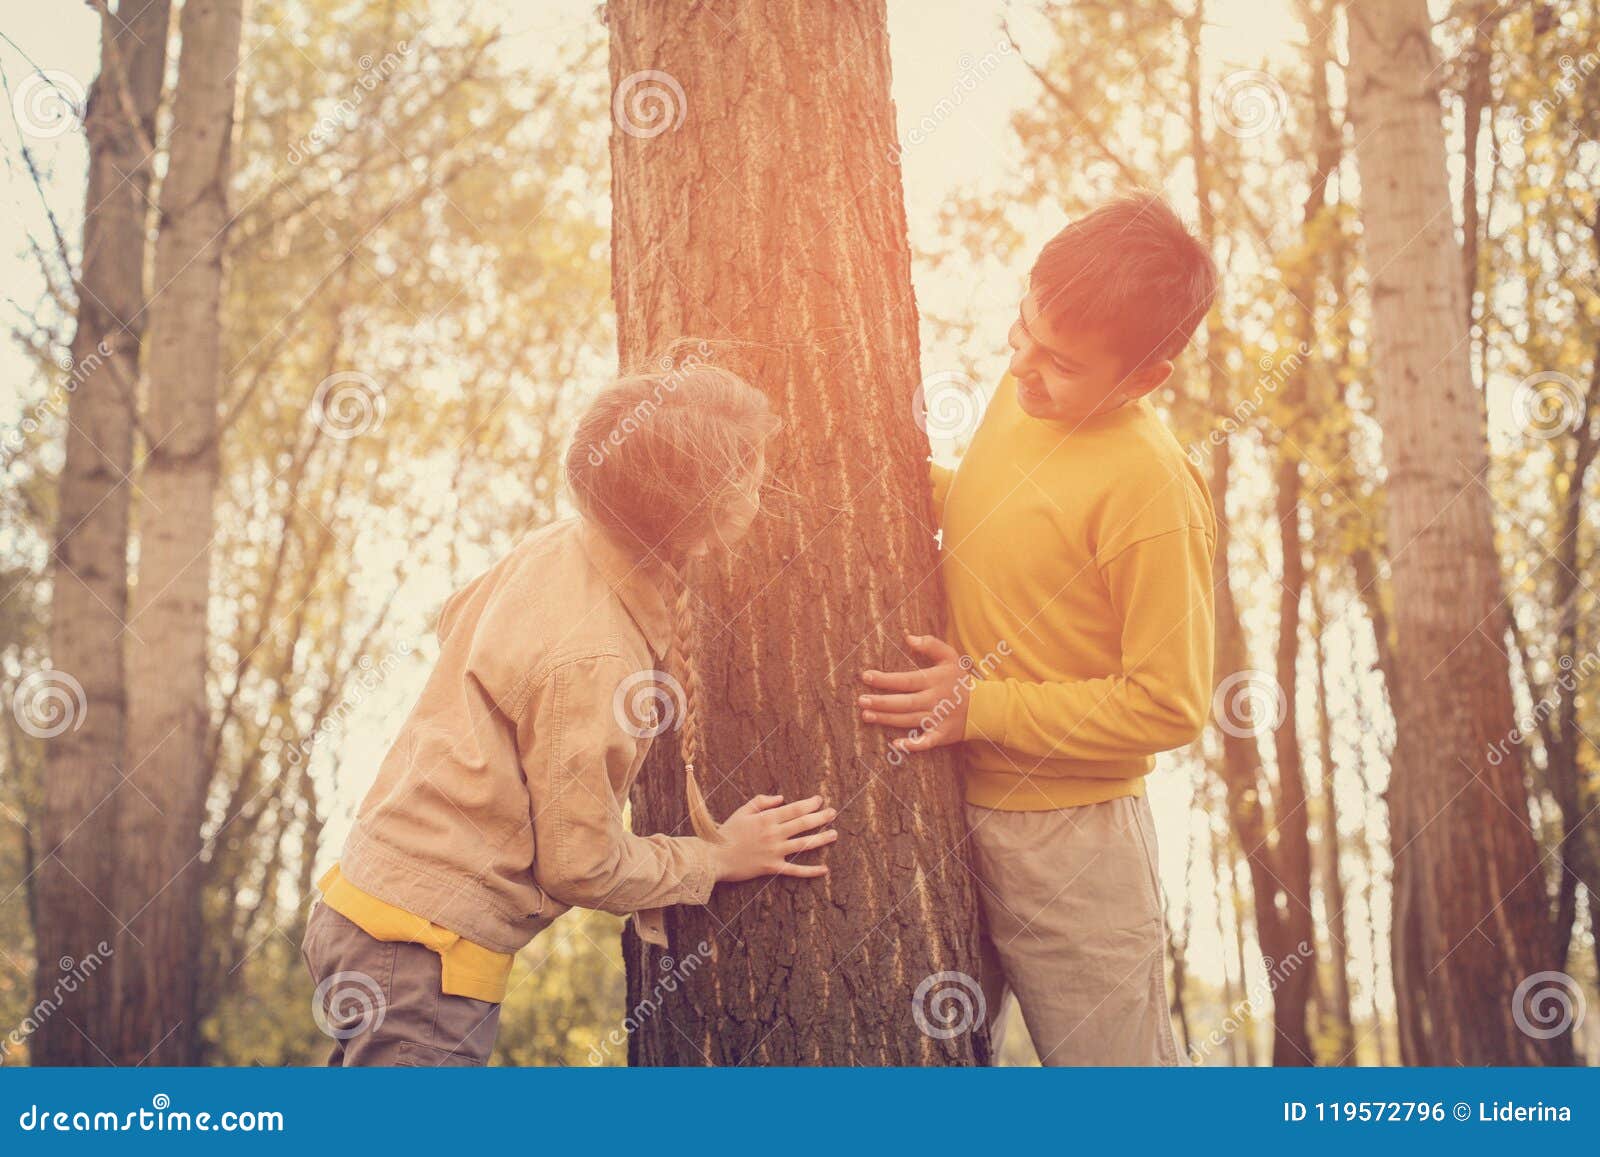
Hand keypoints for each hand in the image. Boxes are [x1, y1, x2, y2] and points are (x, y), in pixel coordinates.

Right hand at [711, 794, 836, 883]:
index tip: (820, 800)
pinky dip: (811, 870)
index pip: (794, 809)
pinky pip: (795, 869)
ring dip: (821, 839)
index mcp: (767, 818)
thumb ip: (761, 801)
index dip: (809, 804)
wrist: (714, 856)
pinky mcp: (772, 867)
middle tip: (834, 813)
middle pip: (803, 823)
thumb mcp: (742, 811)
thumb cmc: (727, 832)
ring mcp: (774, 851)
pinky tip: (824, 869)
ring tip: (834, 834)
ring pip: (803, 844)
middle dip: (820, 817)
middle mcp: (774, 834)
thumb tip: (782, 798)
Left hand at [858, 631, 971, 751]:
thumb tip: (908, 637)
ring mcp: (938, 719)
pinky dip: (912, 745)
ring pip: (908, 720)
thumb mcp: (950, 657)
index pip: (906, 680)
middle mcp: (934, 700)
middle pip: (904, 702)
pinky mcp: (941, 735)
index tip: (865, 676)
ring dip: (887, 719)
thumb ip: (931, 645)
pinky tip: (895, 744)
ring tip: (866, 716)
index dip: (885, 679)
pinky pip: (926, 742)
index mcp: (934, 680)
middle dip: (881, 702)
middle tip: (861, 701)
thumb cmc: (959, 680)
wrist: (983, 707)